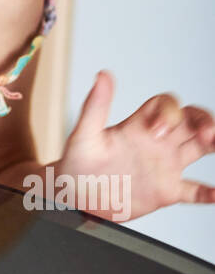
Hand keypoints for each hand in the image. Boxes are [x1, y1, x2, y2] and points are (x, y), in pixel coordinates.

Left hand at [58, 71, 214, 219]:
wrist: (74, 198)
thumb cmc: (76, 165)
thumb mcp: (83, 136)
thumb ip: (95, 107)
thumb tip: (102, 75)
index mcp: (138, 126)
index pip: (166, 105)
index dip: (170, 112)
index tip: (159, 131)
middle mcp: (155, 143)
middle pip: (191, 121)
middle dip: (204, 122)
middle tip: (208, 134)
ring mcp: (163, 166)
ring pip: (198, 148)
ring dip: (212, 144)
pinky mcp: (165, 191)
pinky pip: (193, 191)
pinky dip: (207, 193)